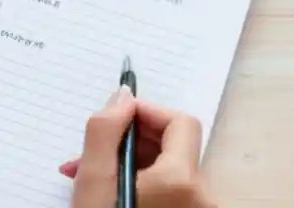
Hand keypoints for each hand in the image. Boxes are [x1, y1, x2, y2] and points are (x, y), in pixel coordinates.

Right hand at [61, 88, 216, 207]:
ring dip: (130, 163)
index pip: (180, 121)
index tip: (114, 116)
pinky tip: (111, 193)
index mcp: (181, 181)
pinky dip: (141, 183)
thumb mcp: (93, 182)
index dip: (145, 111)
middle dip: (129, 140)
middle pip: (173, 145)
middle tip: (91, 152)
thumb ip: (104, 132)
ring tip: (91, 176)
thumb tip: (123, 97)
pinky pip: (171, 190)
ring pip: (168, 169)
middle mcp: (202, 197)